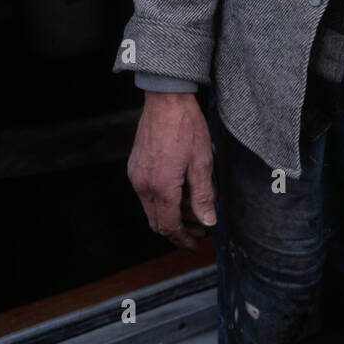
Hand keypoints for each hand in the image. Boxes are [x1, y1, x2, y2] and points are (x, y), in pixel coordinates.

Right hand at [127, 91, 217, 249]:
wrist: (166, 100)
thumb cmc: (187, 126)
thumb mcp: (202, 162)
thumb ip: (203, 196)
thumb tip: (208, 221)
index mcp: (162, 186)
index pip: (169, 226)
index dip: (183, 239)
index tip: (196, 244)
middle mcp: (143, 184)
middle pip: (157, 222)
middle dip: (178, 231)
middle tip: (199, 231)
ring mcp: (136, 175)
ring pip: (151, 209)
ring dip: (171, 216)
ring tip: (194, 213)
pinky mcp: (135, 167)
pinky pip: (146, 194)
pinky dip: (162, 201)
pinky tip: (180, 195)